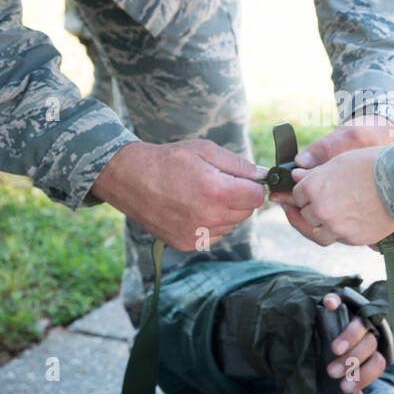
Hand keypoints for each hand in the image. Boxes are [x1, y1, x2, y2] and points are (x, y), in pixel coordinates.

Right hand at [91, 139, 266, 250]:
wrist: (130, 178)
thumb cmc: (168, 160)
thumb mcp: (205, 150)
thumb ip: (239, 165)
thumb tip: (264, 175)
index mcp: (217, 191)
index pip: (257, 197)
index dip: (252, 186)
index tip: (241, 180)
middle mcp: (209, 217)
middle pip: (246, 212)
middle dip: (238, 198)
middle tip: (216, 183)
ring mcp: (198, 234)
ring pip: (230, 225)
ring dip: (223, 212)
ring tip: (200, 195)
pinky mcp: (187, 243)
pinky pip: (214, 235)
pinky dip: (209, 224)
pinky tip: (192, 208)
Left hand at [274, 117, 393, 244]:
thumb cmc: (372, 164)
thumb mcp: (339, 162)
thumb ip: (315, 174)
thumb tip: (297, 178)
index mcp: (313, 187)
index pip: (296, 195)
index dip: (300, 194)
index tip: (301, 195)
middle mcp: (321, 210)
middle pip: (304, 215)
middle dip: (308, 210)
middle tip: (310, 207)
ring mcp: (337, 227)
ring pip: (316, 234)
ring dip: (318, 227)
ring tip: (325, 220)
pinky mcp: (354, 238)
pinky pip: (339, 239)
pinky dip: (338, 232)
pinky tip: (344, 222)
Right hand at [321, 290, 385, 393]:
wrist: (326, 328)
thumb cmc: (339, 358)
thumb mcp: (343, 374)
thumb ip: (349, 389)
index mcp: (372, 352)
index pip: (377, 363)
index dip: (363, 376)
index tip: (343, 387)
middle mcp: (369, 333)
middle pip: (370, 344)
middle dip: (353, 360)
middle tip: (332, 372)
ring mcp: (356, 315)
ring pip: (361, 323)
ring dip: (349, 337)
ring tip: (334, 349)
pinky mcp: (342, 302)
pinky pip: (342, 298)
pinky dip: (335, 301)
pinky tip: (329, 305)